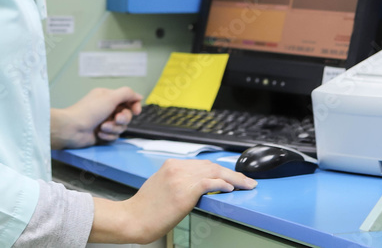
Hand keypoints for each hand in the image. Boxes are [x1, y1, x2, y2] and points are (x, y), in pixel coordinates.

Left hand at [51, 86, 142, 149]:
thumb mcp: (109, 98)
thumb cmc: (89, 111)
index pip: (127, 99)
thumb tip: (139, 96)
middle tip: (116, 119)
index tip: (136, 111)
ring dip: (113, 128)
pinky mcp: (103, 133)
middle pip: (126, 115)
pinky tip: (99, 134)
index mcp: (107, 96)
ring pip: (121, 127)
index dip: (134, 105)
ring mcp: (105, 121)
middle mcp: (107, 108)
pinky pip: (114, 136)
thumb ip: (126, 94)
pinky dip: (108, 135)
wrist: (73, 129)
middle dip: (123, 119)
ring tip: (102, 127)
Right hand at [88, 159, 257, 243]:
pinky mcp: (185, 191)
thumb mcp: (161, 186)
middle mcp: (176, 168)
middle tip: (246, 181)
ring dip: (234, 179)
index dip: (221, 169)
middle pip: (211, 165)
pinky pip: (210, 182)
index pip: (203, 163)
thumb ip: (179, 180)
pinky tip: (231, 189)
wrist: (134, 218)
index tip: (232, 176)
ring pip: (214, 172)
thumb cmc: (146, 208)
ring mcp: (181, 178)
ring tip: (246, 185)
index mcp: (171, 165)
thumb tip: (199, 185)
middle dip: (232, 173)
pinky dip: (223, 184)